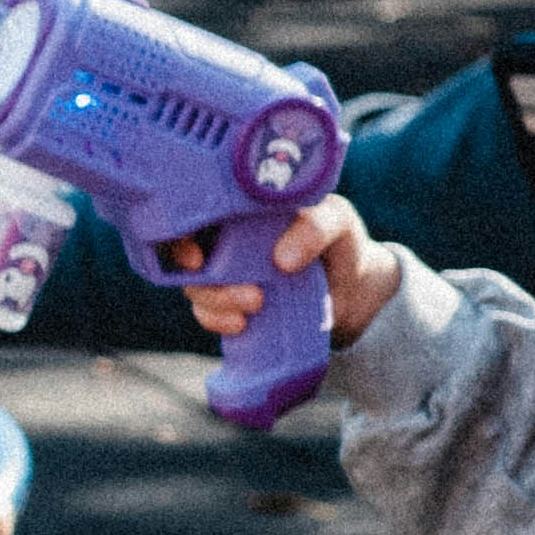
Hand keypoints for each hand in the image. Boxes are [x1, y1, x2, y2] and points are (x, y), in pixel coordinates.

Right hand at [161, 194, 401, 347]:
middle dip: (203, 281)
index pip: (190, 214)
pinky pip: (206, 313)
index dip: (179, 237)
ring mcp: (224, 273)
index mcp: (239, 208)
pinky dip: (215, 320)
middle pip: (185, 258)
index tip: (196, 260)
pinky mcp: (230, 303)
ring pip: (194, 287)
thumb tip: (281, 260)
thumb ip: (314, 228)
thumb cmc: (340, 241)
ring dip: (215, 303)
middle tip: (249, 294)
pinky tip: (240, 326)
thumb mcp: (336, 221)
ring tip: (254, 309)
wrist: (354, 288)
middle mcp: (222, 239)